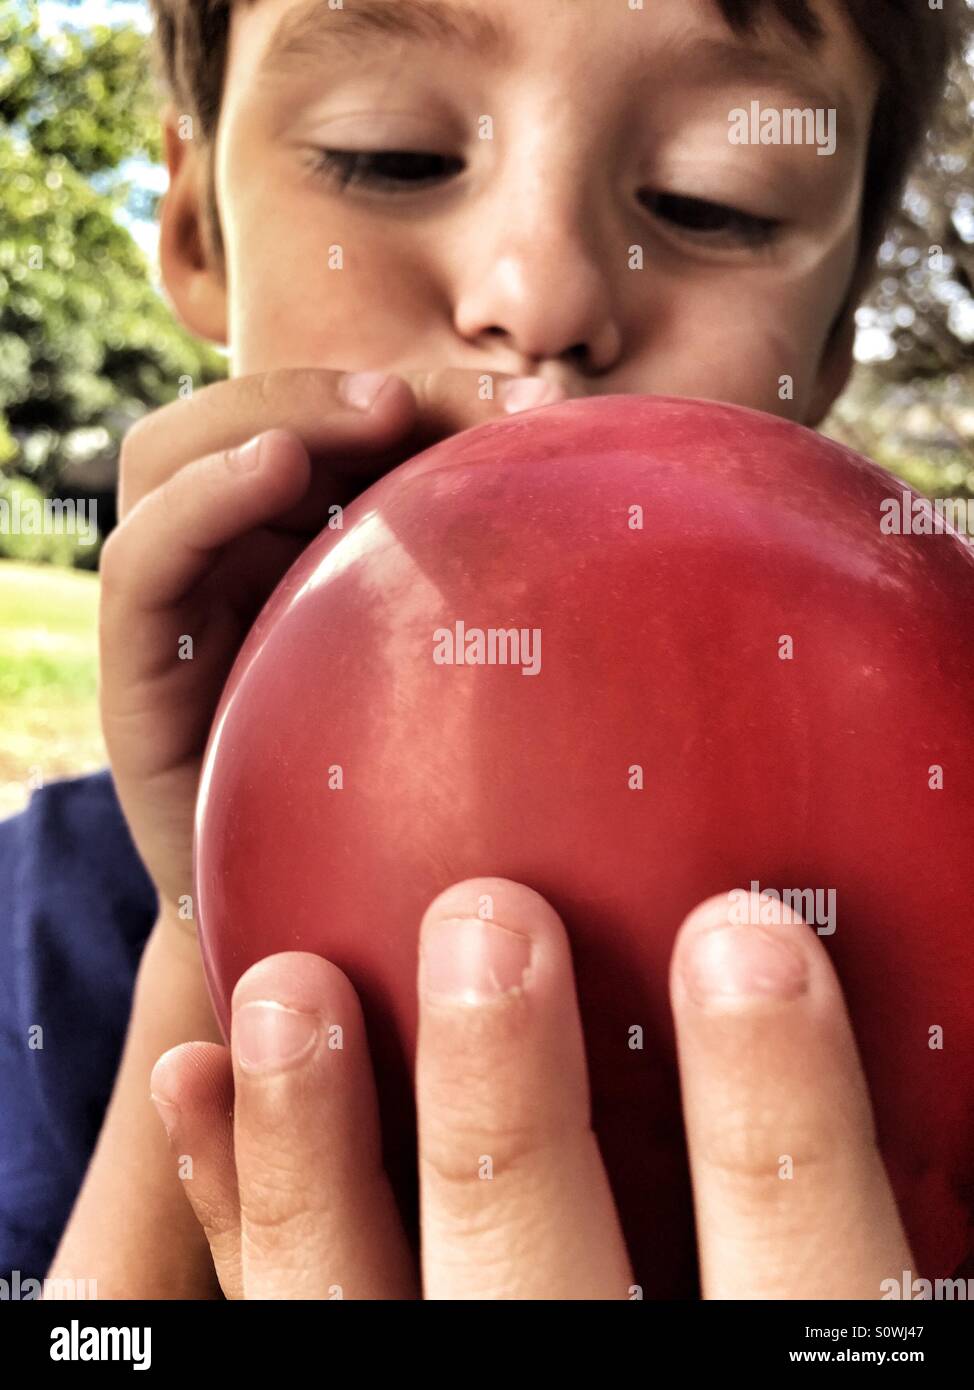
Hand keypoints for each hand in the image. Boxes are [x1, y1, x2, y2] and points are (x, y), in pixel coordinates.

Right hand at [99, 370, 567, 926]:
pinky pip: (146, 559)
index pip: (344, 431)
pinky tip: (278, 467)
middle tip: (441, 404)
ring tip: (377, 412)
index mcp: (310, 554)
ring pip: (178, 459)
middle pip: (259, 425)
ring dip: (277, 415)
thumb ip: (523, 602)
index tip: (535, 411)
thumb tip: (645, 499)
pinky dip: (204, 495)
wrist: (330, 950)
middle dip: (347, 394)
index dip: (431, 399)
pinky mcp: (140, 676)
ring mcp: (185, 614)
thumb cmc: (414, 814)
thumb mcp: (477, 692)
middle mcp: (239, 569)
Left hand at [150, 883, 912, 1298]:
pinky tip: (197, 1087)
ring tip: (290, 990)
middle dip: (505, 1109)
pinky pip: (270, 1339)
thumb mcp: (859, 1337)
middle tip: (487, 922)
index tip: (745, 936)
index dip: (778, 1113)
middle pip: (538, 1287)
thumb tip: (879, 1037)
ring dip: (313, 1155)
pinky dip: (233, 1214)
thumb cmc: (771, 1357)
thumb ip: (872, 1230)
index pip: (805, 1276)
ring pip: (351, 1321)